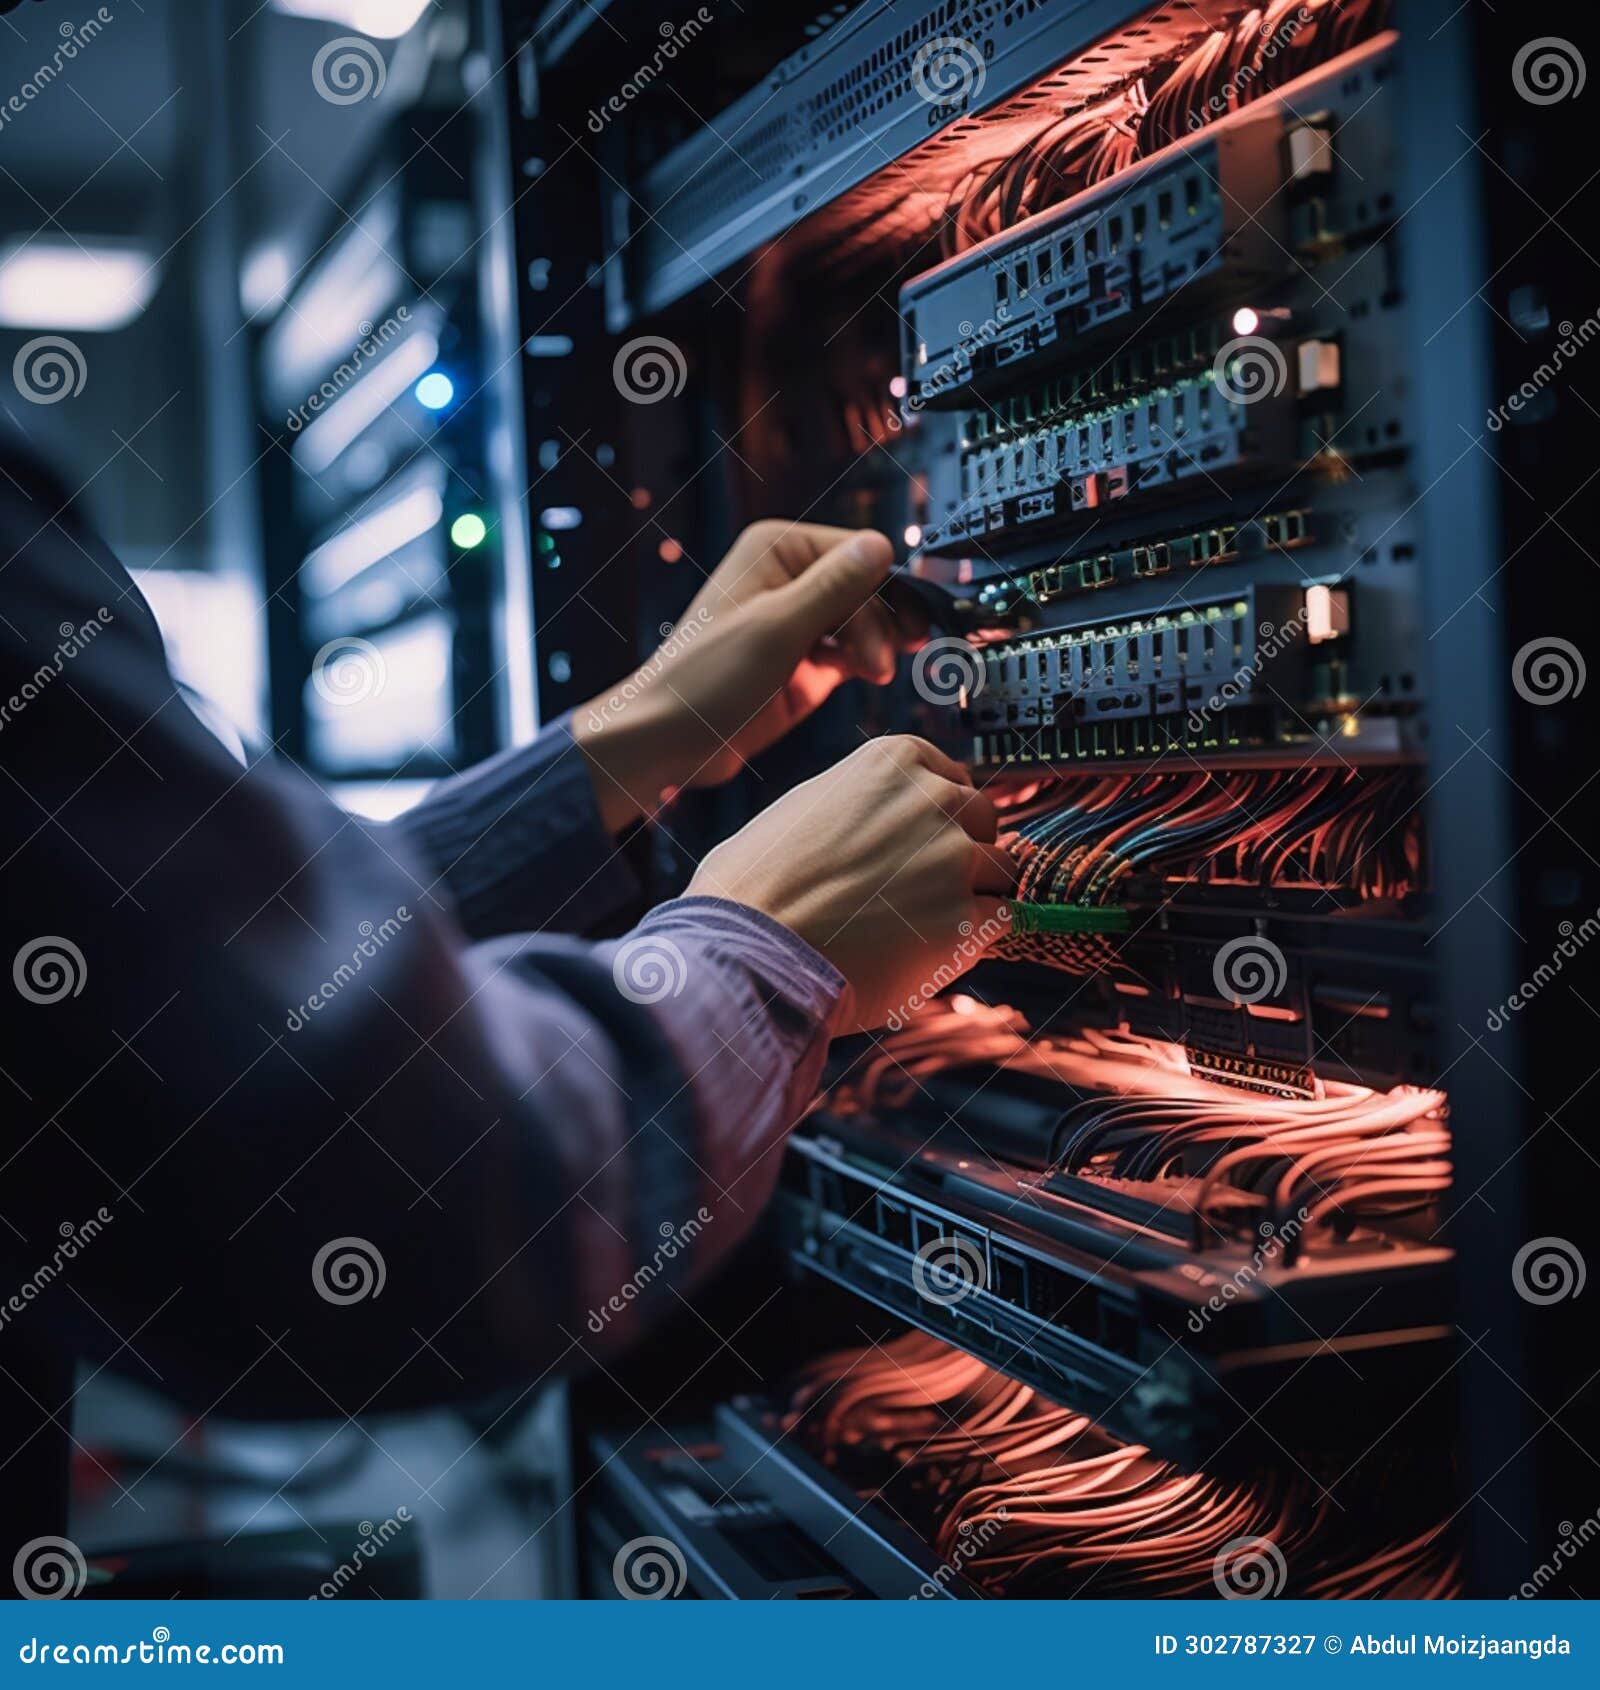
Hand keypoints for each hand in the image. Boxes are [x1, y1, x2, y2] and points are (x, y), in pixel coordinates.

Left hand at [573, 521, 921, 831]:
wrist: (669, 739)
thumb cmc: (704, 681)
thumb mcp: (777, 629)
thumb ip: (833, 587)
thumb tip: (881, 545)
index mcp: (776, 550)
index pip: (859, 553)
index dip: (884, 591)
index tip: (901, 631)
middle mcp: (787, 577)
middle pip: (866, 587)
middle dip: (881, 623)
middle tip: (883, 662)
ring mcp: (795, 620)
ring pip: (863, 620)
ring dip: (875, 645)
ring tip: (874, 673)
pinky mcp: (801, 660)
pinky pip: (849, 651)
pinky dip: (862, 661)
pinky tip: (865, 675)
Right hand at [687, 736, 1014, 1032]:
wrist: (748, 947)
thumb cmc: (757, 884)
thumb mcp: (808, 805)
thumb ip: (864, 803)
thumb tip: (890, 825)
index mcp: (895, 760)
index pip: (954, 780)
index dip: (941, 819)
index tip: (920, 845)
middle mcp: (934, 800)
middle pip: (984, 823)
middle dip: (962, 854)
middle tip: (918, 891)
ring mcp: (954, 859)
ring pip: (1001, 873)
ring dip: (973, 898)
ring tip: (919, 926)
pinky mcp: (964, 920)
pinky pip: (1000, 924)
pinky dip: (974, 940)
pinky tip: (927, 951)